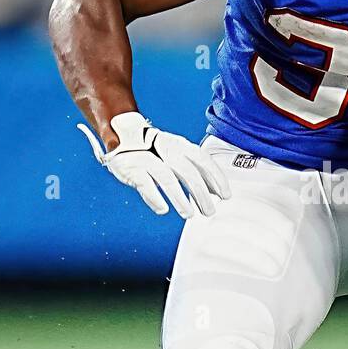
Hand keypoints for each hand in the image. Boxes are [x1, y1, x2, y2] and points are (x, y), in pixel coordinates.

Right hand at [78, 111, 229, 217]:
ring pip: (167, 179)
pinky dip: (154, 197)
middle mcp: (165, 149)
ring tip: (189, 214)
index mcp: (180, 145)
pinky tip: (163, 209)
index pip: (202, 160)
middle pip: (187, 172)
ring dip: (180, 198)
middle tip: (209, 211)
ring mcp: (147, 158)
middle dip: (201, 194)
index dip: (216, 177)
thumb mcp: (177, 155)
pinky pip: (145, 184)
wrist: (122, 134)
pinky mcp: (131, 168)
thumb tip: (215, 190)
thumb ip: (195, 170)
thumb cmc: (154, 149)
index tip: (225, 195)